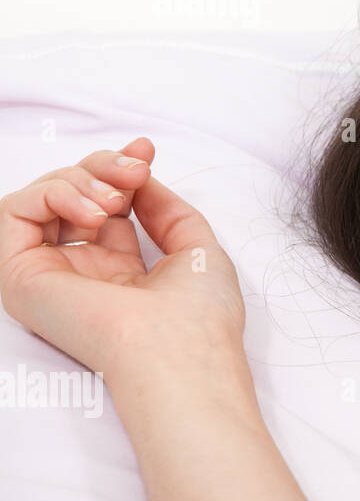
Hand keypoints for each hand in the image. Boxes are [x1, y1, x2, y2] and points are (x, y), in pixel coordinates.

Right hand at [0, 137, 247, 389]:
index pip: (103, 204)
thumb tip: (141, 177)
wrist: (180, 349)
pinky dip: (51, 195)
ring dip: (79, 179)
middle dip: (102, 166)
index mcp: (120, 270)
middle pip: (70, 195)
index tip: (145, 150)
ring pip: (40, 199)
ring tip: (114, 201)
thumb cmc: (200, 313)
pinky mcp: (19, 277)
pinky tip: (92, 214)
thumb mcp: (195, 246)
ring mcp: (50, 274)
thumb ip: (165, 209)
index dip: (118, 168)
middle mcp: (81, 272)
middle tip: (135, 172)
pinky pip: (13, 212)